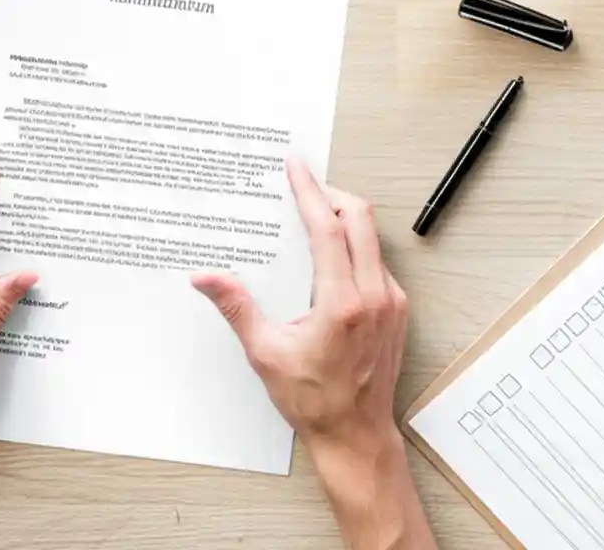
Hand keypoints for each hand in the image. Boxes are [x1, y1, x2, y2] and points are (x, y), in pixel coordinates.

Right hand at [192, 159, 434, 549]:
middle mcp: (375, 296)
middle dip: (330, 195)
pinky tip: (330, 257)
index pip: (329, 228)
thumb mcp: (266, 353)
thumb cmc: (314, 401)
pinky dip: (355, 248)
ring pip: (372, 239)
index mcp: (343, 303)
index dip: (310, 191)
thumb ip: (237, 307)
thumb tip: (206, 278)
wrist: (356, 435)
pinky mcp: (397, 309)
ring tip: (312, 218)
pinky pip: (377, 262)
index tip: (297, 168)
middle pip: (360, 220)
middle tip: (303, 186)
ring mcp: (391, 302)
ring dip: (344, 221)